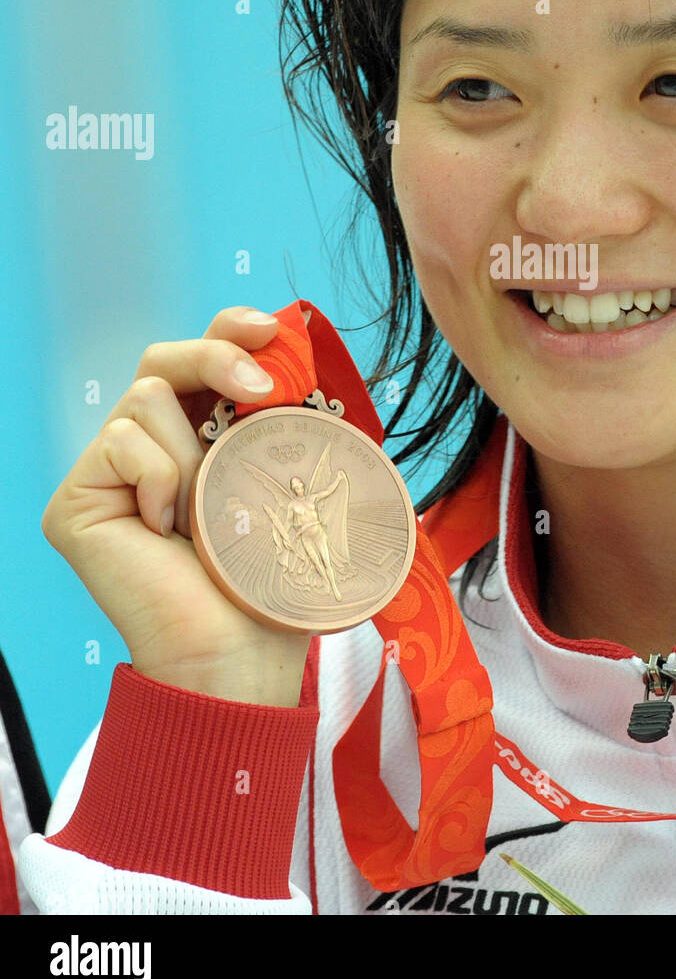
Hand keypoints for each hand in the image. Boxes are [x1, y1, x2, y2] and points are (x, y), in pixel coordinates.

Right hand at [41, 306, 312, 705]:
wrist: (240, 649)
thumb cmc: (269, 577)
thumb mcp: (284, 479)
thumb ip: (280, 418)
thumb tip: (297, 352)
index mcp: (199, 438)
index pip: (201, 359)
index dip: (228, 329)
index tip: (271, 329)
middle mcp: (148, 448)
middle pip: (162, 358)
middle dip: (215, 354)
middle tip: (262, 388)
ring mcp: (107, 474)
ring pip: (145, 397)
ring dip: (194, 450)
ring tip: (206, 509)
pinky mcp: (76, 499)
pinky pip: (121, 443)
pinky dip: (160, 478)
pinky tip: (167, 529)